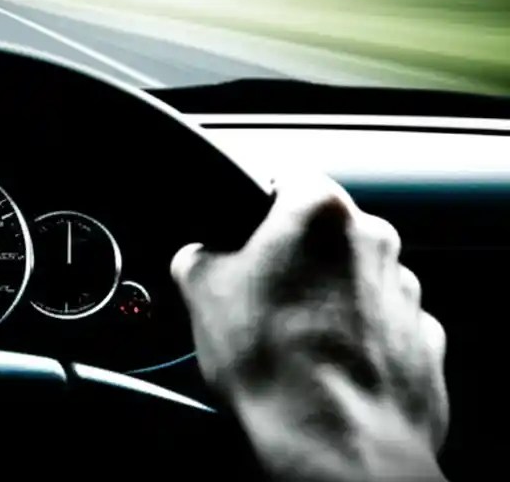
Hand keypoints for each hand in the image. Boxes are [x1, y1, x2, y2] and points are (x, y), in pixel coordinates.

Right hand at [171, 173, 447, 481]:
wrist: (335, 443)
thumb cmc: (273, 362)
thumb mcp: (200, 292)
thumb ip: (199, 256)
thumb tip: (200, 258)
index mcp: (320, 210)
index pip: (284, 180)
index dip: (254, 210)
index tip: (240, 238)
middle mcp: (375, 241)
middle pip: (322, 235)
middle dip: (292, 262)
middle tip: (254, 299)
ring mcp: (407, 293)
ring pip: (353, 282)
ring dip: (325, 302)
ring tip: (287, 344)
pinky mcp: (423, 343)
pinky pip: (380, 329)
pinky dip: (355, 343)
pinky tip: (321, 371)